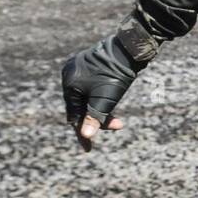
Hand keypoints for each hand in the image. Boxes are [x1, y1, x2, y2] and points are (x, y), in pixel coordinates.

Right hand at [62, 34, 141, 151]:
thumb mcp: (105, 100)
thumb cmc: (116, 75)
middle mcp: (69, 75)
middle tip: (117, 125)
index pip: (74, 115)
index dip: (82, 132)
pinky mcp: (86, 65)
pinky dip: (99, 99)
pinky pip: (89, 88)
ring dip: (101, 110)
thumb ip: (94, 117)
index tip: (88, 148)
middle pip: (80, 107)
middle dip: (98, 119)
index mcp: (69, 83)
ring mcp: (77, 69)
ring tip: (118, 118)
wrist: (128, 49)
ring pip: (86, 98)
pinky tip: (110, 105)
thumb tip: (85, 136)